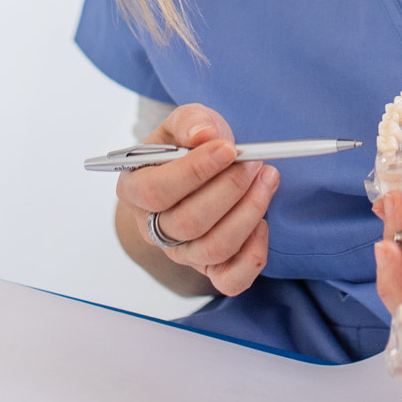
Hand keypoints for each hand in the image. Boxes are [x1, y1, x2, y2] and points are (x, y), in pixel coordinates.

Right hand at [117, 104, 278, 296]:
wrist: (201, 172)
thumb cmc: (189, 146)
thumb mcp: (185, 123)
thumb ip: (190, 121)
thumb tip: (203, 134)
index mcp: (134, 190)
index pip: (156, 191)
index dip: (194, 171)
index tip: (229, 149)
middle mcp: (152, 228)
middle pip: (187, 223)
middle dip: (230, 189)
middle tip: (256, 162)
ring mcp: (180, 253)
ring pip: (213, 248)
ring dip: (248, 212)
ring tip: (268, 178)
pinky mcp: (209, 269)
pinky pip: (231, 280)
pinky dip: (253, 256)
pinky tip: (263, 223)